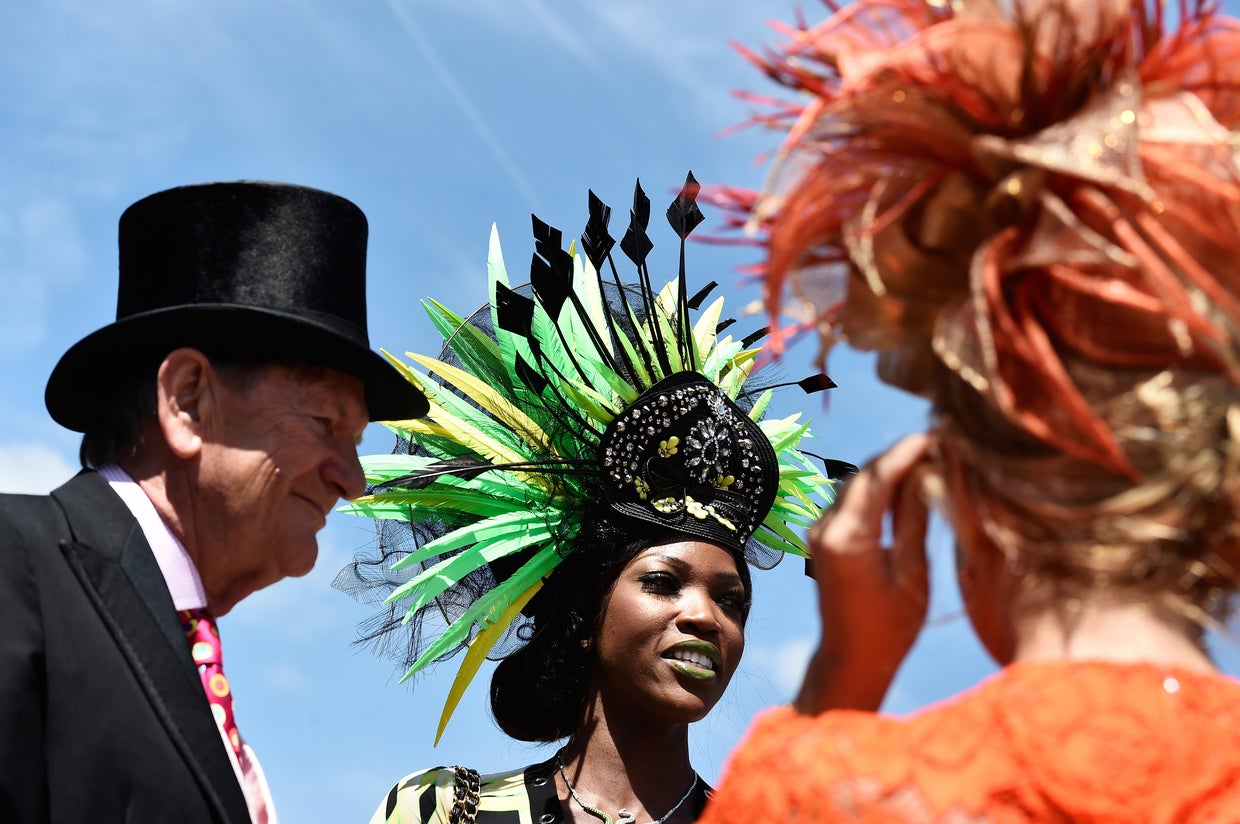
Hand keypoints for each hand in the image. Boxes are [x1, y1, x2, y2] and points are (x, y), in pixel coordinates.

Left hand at [795, 433, 934, 714]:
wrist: (850, 658)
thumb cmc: (890, 626)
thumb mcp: (913, 572)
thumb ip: (916, 519)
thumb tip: (928, 472)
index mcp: (848, 536)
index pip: (879, 475)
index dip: (908, 450)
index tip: (938, 434)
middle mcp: (826, 527)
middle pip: (864, 474)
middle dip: (900, 455)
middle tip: (939, 444)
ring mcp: (820, 531)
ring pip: (856, 484)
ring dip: (889, 471)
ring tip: (929, 462)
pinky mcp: (823, 538)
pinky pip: (850, 501)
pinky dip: (877, 490)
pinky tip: (906, 489)